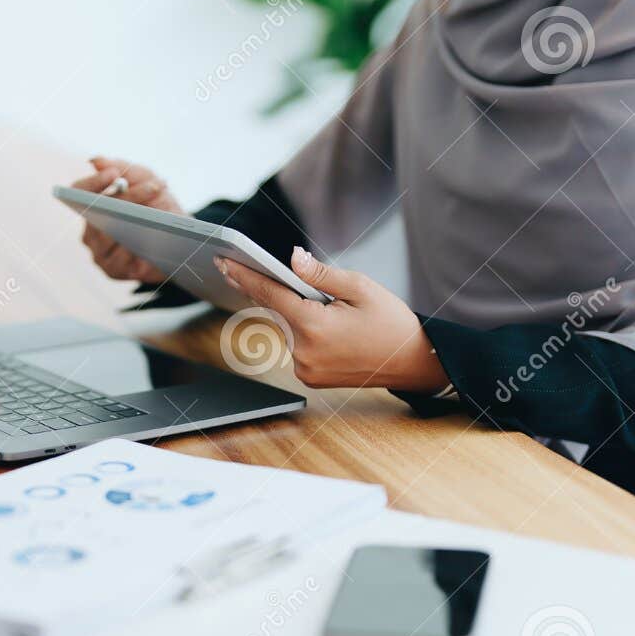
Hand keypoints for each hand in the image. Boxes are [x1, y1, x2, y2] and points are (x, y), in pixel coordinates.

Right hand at [72, 157, 183, 283]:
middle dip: (128, 199)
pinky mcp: (112, 271)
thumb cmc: (157, 207)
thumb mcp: (146, 180)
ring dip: (133, 224)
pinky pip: (118, 261)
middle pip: (99, 214)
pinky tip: (148, 242)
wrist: (180, 241)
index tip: (114, 173)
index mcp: (93, 206)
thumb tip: (96, 160)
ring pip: (108, 237)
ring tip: (157, 213)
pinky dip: (133, 251)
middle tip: (153, 187)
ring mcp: (99, 252)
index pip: (80, 192)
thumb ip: (124, 168)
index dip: (94, 182)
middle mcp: (91, 230)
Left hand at [215, 247, 449, 392]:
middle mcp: (303, 352)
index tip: (223, 261)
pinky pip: (297, 345)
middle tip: (277, 279)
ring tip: (327, 310)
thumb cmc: (389, 320)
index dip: (244, 275)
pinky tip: (326, 327)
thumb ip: (321, 274)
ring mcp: (305, 369)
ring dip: (296, 313)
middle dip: (279, 292)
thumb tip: (292, 258)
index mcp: (314, 326)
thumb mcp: (360, 287)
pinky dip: (304, 330)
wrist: (411, 361)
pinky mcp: (309, 377)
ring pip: (287, 329)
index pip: (269, 294)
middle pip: (278, 311)